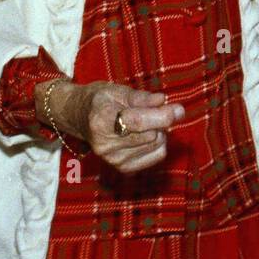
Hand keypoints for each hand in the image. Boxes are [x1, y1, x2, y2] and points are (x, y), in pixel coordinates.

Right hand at [46, 80, 184, 173]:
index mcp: (101, 120)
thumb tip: (164, 101)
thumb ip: (143, 97)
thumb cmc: (101, 100)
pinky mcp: (122, 168)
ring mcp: (112, 159)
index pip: (138, 122)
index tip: (179, 110)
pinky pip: (156, 156)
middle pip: (150, 135)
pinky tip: (147, 135)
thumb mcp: (118, 90)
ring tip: (145, 123)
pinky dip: (159, 144)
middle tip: (154, 110)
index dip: (162, 116)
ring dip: (160, 131)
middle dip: (161, 120)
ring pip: (156, 145)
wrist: (79, 118)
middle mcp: (104, 144)